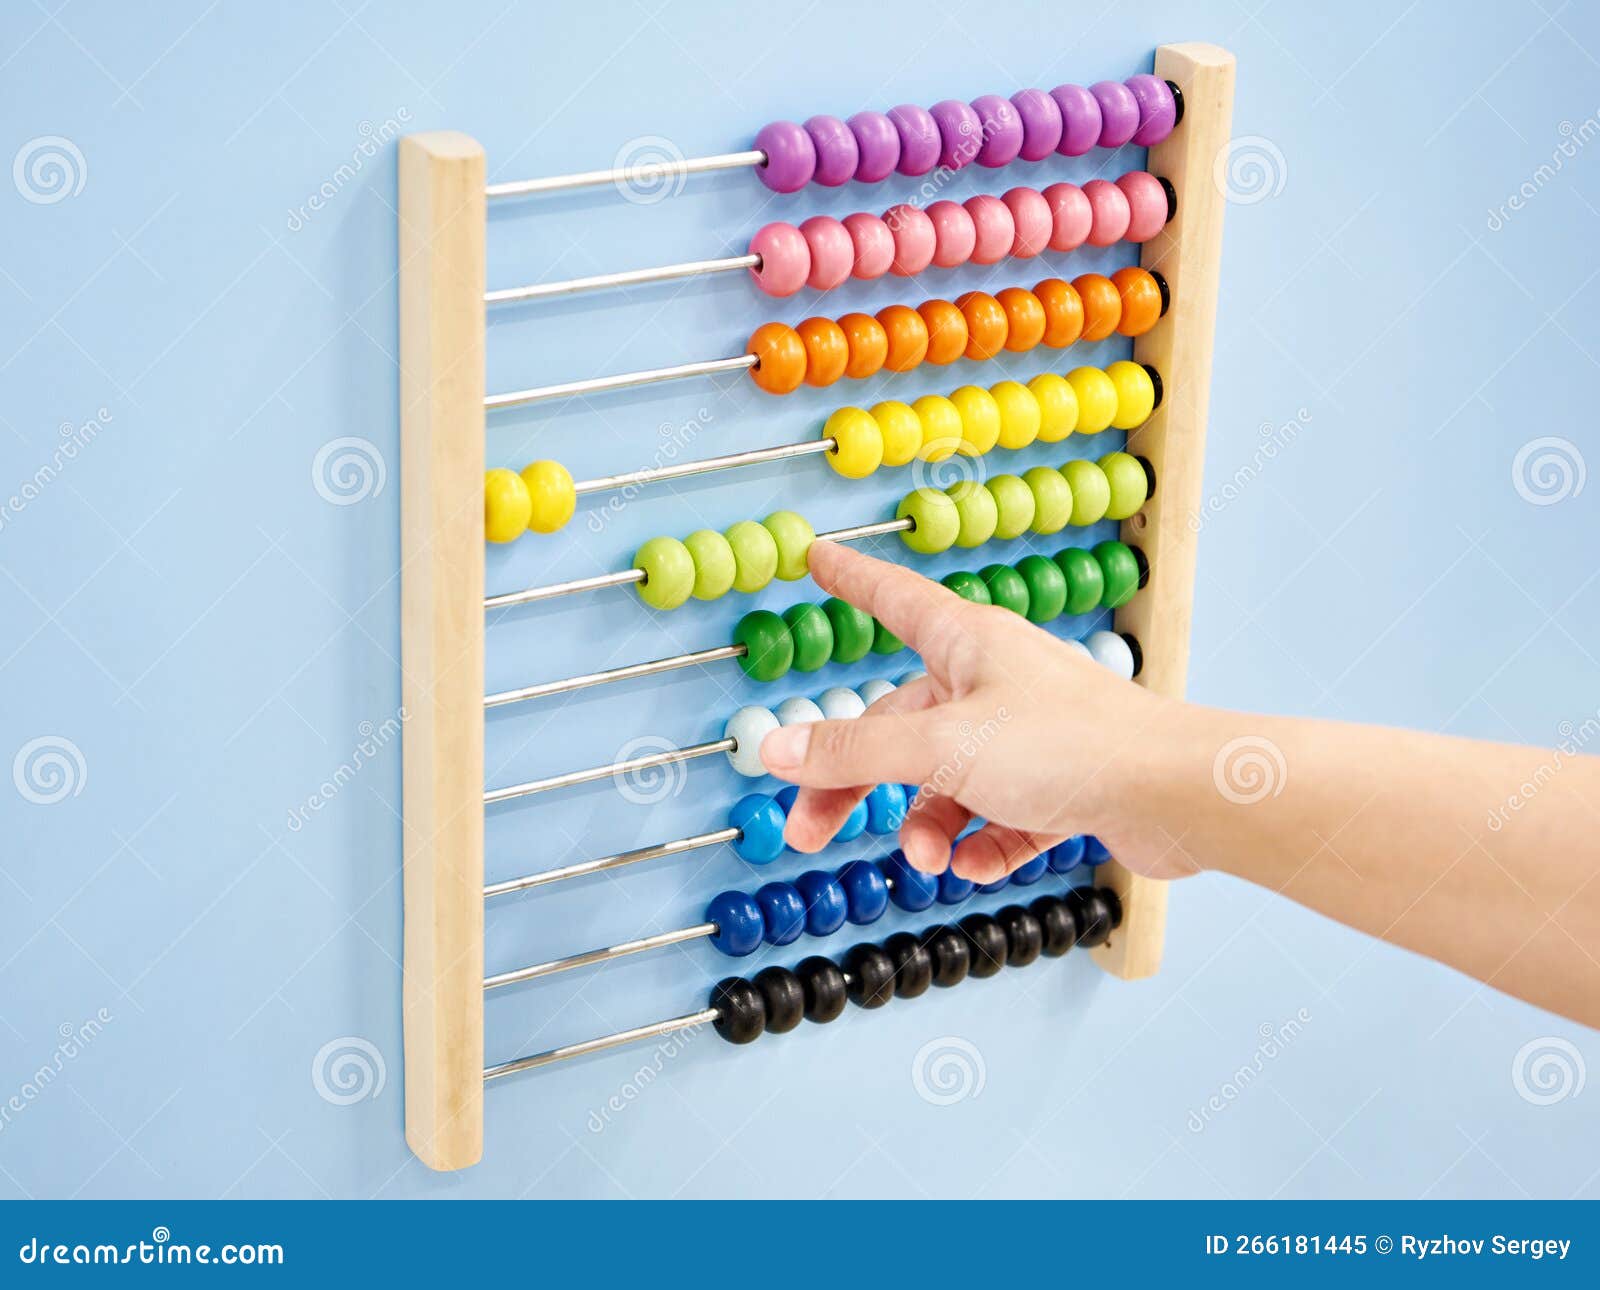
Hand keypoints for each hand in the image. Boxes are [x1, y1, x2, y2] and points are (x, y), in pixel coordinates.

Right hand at [758, 541, 1192, 881]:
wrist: (1177, 795)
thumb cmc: (1069, 745)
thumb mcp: (941, 747)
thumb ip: (854, 752)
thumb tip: (774, 749)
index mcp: (969, 644)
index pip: (893, 598)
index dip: (851, 579)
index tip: (818, 557)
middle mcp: (997, 682)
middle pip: (901, 724)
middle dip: (854, 783)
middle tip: (808, 831)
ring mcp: (1031, 735)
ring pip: (950, 780)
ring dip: (928, 825)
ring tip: (930, 859)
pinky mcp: (1063, 784)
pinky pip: (999, 816)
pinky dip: (982, 843)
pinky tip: (977, 865)